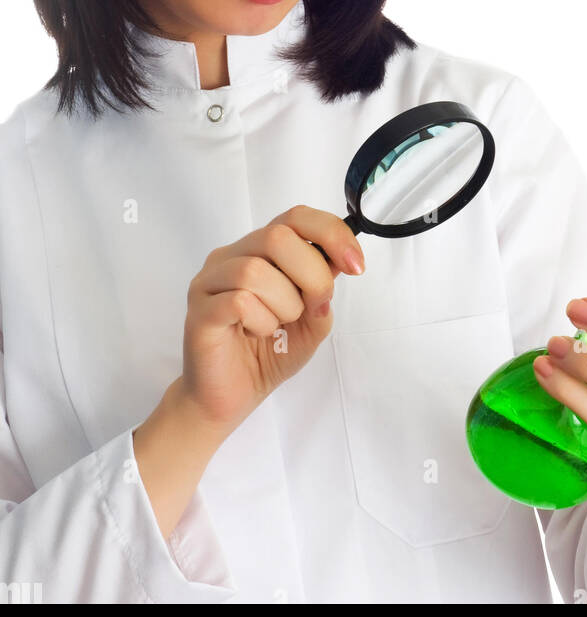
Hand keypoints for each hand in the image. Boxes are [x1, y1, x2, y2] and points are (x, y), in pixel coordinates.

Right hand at [180, 206, 365, 433]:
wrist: (230, 399)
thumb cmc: (268, 354)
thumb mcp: (313, 319)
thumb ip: (324, 286)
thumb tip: (339, 260)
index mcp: (258, 250)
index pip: (296, 217)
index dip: (331, 234)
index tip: (355, 265)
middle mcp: (230, 256)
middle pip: (277, 236)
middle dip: (312, 274)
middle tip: (315, 307)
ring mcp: (210, 281)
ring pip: (256, 270)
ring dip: (285, 304)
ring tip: (278, 325)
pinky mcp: (200, 311)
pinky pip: (239, 301)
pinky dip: (262, 321)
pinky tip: (257, 333)